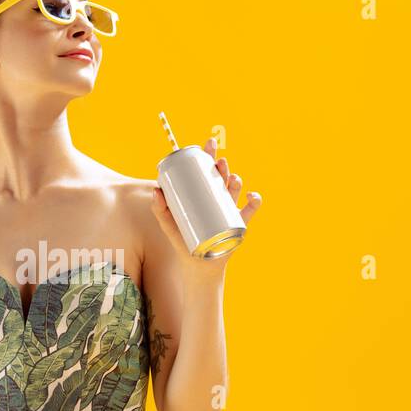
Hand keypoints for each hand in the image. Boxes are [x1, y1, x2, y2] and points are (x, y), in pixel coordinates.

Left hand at [151, 137, 261, 282]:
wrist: (198, 266)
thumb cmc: (184, 242)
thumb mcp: (170, 226)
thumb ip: (161, 210)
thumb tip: (157, 189)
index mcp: (202, 195)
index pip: (206, 172)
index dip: (209, 157)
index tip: (208, 145)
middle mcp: (218, 200)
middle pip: (222, 178)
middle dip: (222, 166)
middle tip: (219, 160)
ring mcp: (229, 211)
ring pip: (235, 191)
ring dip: (236, 181)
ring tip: (232, 178)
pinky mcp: (238, 225)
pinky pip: (249, 210)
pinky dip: (254, 202)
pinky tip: (251, 197)